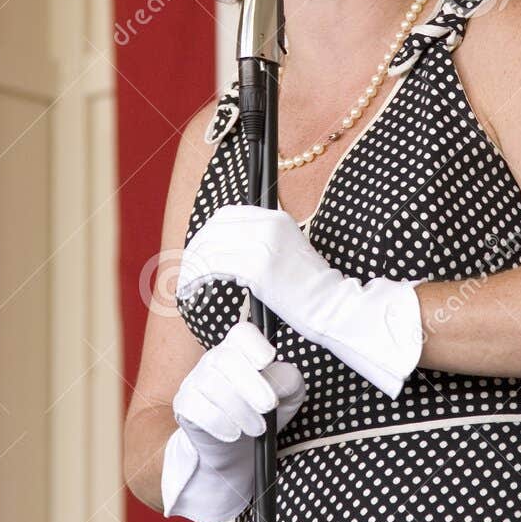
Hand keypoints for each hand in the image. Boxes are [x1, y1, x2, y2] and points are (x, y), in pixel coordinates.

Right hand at [161, 319, 306, 521]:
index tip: (267, 362)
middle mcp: (215, 360)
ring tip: (257, 429)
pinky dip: (218, 422)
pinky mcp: (184, 405)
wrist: (238, 450)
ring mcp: (195, 381)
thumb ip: (289, 380)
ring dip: (239, 409)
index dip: (254, 344)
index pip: (242, 333)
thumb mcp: (287, 397)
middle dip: (251, 384)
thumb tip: (279, 376)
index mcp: (241, 351)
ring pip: (212, 384)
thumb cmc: (263, 414)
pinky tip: (233, 433)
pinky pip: (195, 407)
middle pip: (225, 358)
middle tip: (269, 406)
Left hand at [176, 203, 424, 398]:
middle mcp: (269, 224)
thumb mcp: (287, 253)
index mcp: (277, 218)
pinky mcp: (257, 266)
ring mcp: (263, 244)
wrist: (333, 306)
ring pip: (209, 247)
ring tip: (187, 286)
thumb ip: (261, 244)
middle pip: (214, 228)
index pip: (227, 215)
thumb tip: (226, 252)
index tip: (198, 254)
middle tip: (187, 273)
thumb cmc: (309, 290)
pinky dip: (197, 277)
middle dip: (194, 250)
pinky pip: (213, 265)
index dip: (206, 234)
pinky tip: (194, 290)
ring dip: (191, 266)